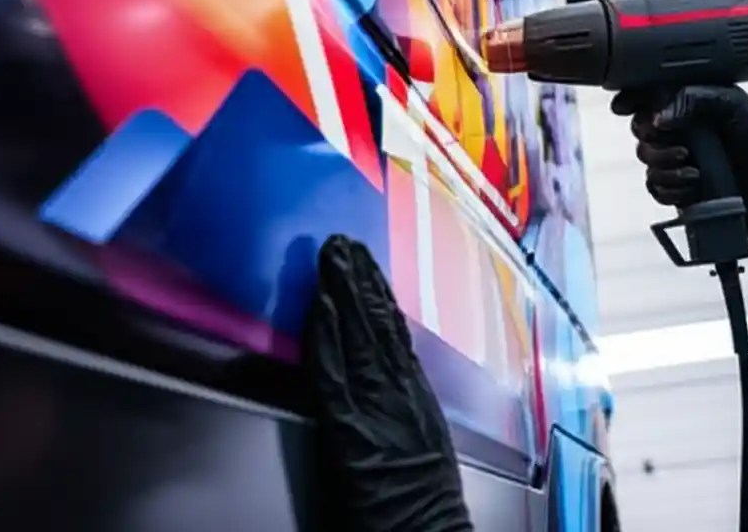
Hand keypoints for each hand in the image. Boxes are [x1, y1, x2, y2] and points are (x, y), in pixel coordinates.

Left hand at [306, 235, 472, 531]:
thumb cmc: (423, 511)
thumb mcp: (426, 455)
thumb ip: (409, 419)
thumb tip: (397, 398)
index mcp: (419, 404)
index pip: (398, 339)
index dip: (381, 301)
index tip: (370, 269)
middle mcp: (401, 397)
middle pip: (379, 329)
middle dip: (361, 283)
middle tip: (346, 243)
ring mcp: (377, 410)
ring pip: (359, 340)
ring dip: (344, 294)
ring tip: (333, 256)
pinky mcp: (349, 431)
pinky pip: (334, 375)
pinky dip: (328, 338)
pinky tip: (322, 306)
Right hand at [611, 85, 747, 247]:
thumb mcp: (734, 107)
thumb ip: (696, 99)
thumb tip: (659, 116)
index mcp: (691, 101)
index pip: (650, 93)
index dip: (631, 98)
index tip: (625, 107)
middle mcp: (681, 127)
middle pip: (640, 126)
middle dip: (652, 136)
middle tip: (679, 142)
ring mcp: (677, 157)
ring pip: (644, 157)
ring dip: (663, 163)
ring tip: (691, 166)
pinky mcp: (678, 186)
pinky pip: (654, 186)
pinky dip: (669, 185)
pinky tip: (692, 183)